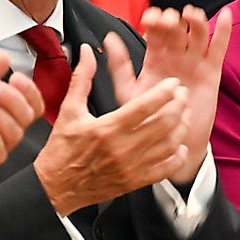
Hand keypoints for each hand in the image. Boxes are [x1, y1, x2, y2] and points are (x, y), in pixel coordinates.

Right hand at [33, 41, 192, 215]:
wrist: (56, 186)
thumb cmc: (62, 149)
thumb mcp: (69, 110)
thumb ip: (82, 78)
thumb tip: (87, 52)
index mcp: (107, 128)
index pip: (145, 106)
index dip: (164, 93)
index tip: (173, 84)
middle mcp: (122, 148)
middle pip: (163, 124)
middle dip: (178, 106)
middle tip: (183, 95)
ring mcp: (131, 167)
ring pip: (168, 145)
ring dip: (181, 128)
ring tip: (184, 115)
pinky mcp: (134, 182)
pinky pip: (165, 169)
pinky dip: (178, 156)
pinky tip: (179, 145)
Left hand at [135, 5, 231, 184]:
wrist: (168, 142)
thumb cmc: (146, 118)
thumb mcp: (129, 91)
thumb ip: (120, 66)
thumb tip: (109, 37)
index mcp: (154, 58)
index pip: (155, 32)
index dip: (154, 21)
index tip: (149, 18)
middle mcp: (175, 56)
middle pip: (177, 29)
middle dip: (173, 20)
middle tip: (169, 20)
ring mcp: (194, 62)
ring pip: (198, 34)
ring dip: (196, 21)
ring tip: (190, 14)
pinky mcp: (211, 72)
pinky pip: (218, 49)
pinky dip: (224, 31)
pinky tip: (225, 15)